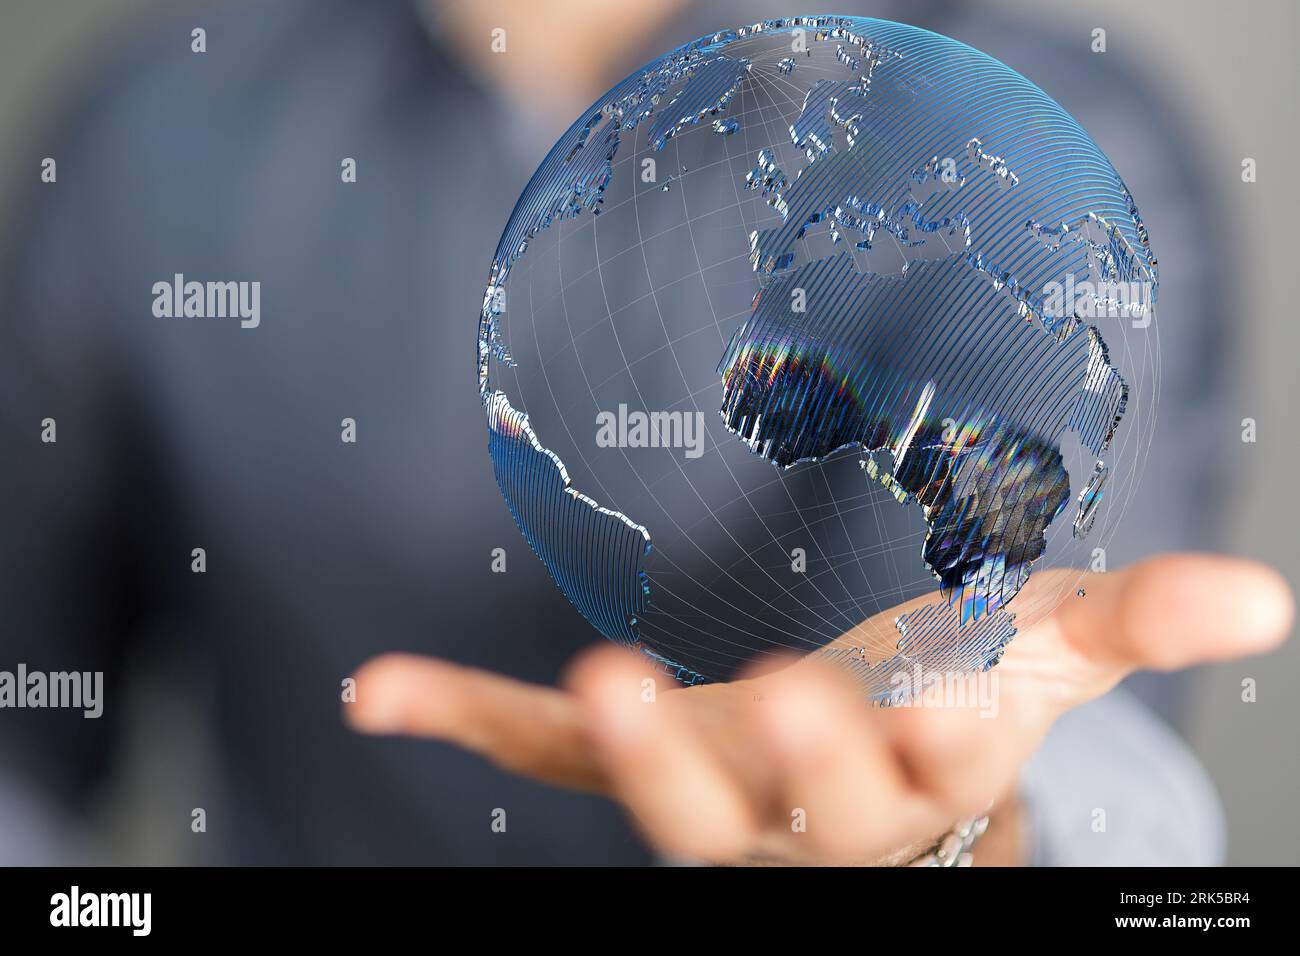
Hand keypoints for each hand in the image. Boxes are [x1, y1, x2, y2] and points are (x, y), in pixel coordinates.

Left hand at [345, 554, 1290, 864]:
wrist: (875, 770)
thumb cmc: (959, 700)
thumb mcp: (1043, 651)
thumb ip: (1134, 619)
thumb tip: (1266, 599)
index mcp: (922, 774)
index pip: (920, 769)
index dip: (897, 739)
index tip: (875, 687)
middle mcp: (812, 814)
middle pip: (782, 805)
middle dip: (752, 762)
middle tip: (694, 696)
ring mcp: (714, 800)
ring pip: (667, 798)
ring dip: (618, 752)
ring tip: (583, 687)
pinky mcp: (634, 769)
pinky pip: (537, 755)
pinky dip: (465, 717)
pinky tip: (381, 689)